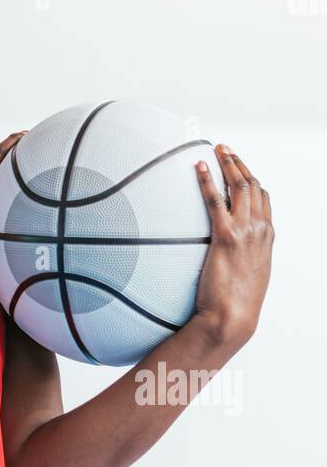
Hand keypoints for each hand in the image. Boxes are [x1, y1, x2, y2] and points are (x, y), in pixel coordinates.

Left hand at [193, 145, 273, 347]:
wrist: (233, 318)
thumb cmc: (238, 302)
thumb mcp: (250, 272)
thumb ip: (246, 254)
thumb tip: (235, 247)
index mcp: (267, 237)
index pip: (263, 198)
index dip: (251, 177)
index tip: (240, 166)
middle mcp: (260, 230)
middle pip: (252, 186)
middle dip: (238, 163)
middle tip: (225, 148)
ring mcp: (245, 232)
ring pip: (238, 187)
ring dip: (227, 164)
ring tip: (216, 149)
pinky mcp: (225, 237)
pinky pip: (214, 201)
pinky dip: (207, 181)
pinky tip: (199, 167)